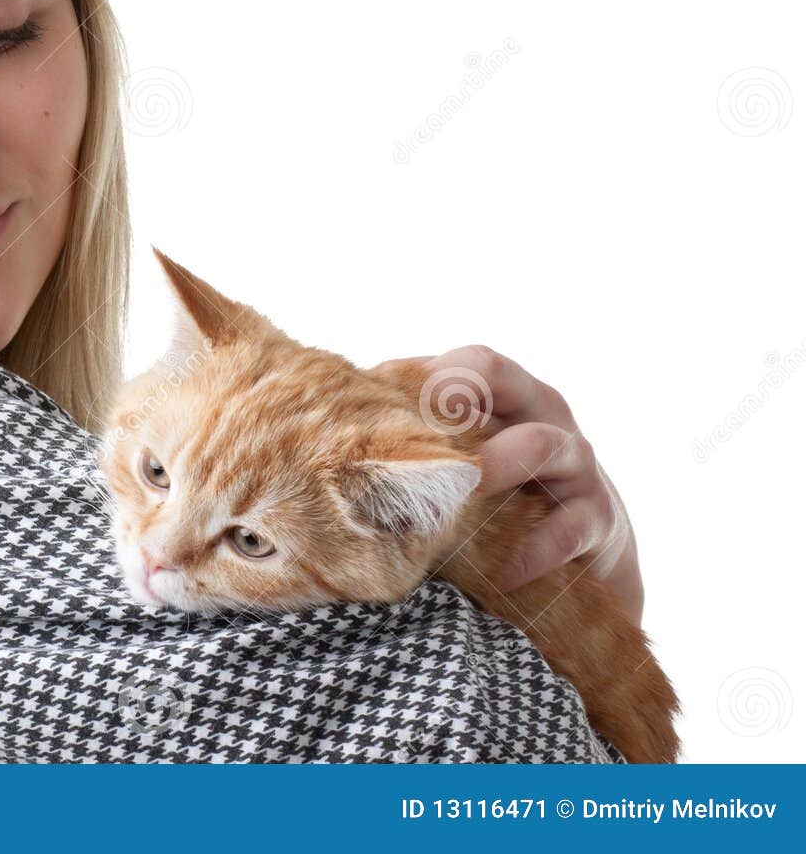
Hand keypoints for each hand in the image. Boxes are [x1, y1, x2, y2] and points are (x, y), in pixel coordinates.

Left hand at [371, 345, 643, 625]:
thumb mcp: (460, 463)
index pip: (472, 363)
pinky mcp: (599, 519)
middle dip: (458, 397)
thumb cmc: (499, 498)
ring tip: (458, 497)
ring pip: (545, 443)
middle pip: (506, 377)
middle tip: (416, 431)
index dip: (430, 376)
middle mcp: (544, 415)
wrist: (580, 559)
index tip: (384, 407)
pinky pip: (571, 527)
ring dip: (498, 465)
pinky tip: (502, 572)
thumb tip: (335, 428)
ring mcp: (577, 463)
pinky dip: (535, 550)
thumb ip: (413, 440)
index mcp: (505, 395)